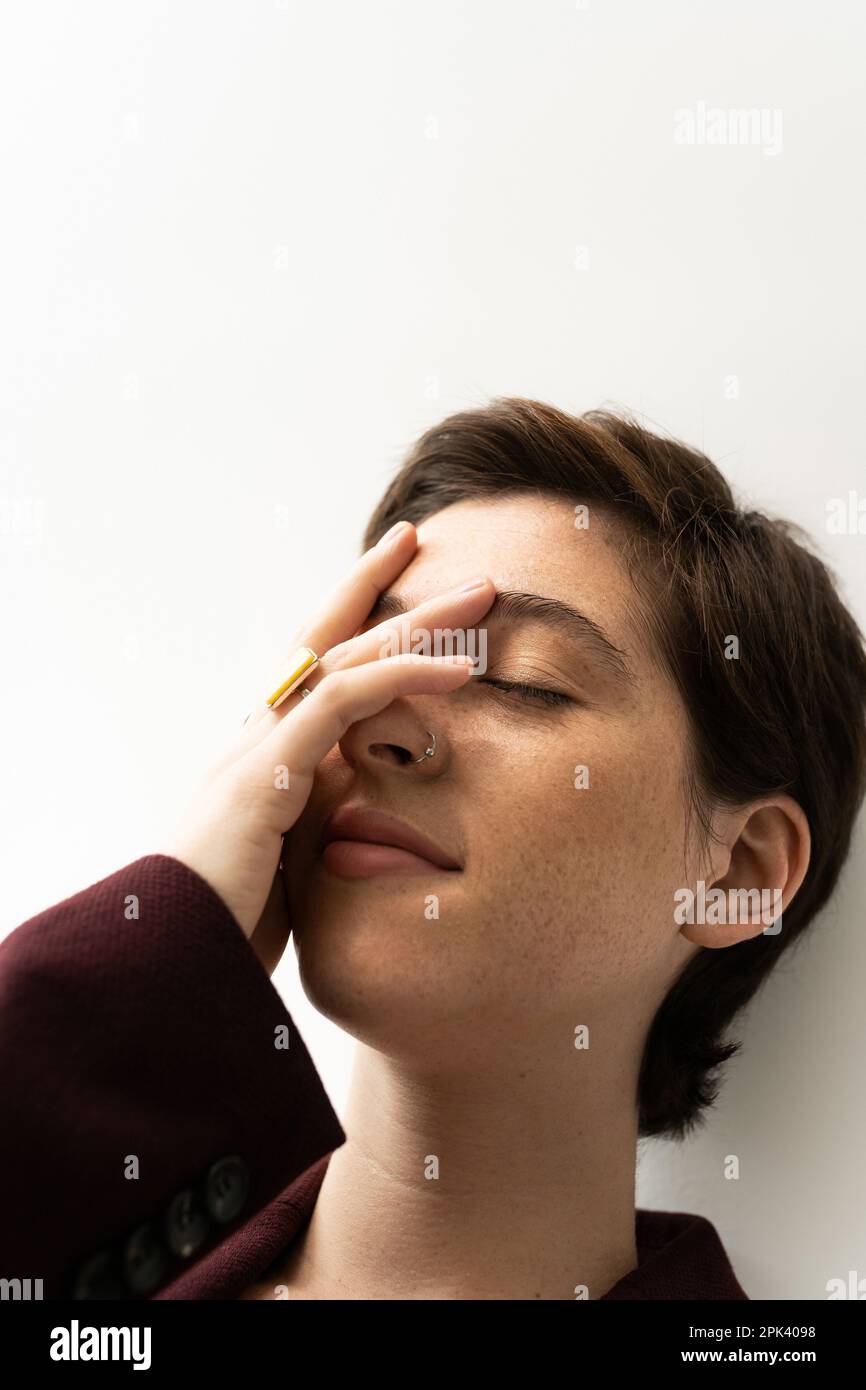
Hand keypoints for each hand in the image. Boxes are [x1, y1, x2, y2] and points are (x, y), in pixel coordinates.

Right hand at [158, 522, 494, 973]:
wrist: (168, 966)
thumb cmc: (227, 924)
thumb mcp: (288, 863)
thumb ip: (317, 822)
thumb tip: (357, 808)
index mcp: (267, 754)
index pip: (317, 669)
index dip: (361, 624)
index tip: (408, 589)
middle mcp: (259, 736)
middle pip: (330, 641)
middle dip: (390, 593)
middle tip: (452, 563)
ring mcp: (258, 748)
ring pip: (343, 657)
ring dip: (417, 623)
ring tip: (481, 597)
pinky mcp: (267, 772)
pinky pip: (342, 703)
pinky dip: (402, 677)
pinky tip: (459, 671)